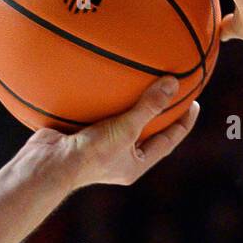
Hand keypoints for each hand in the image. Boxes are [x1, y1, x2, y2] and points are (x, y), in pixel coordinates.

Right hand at [23, 76, 199, 188]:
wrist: (48, 164)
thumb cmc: (90, 154)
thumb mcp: (126, 129)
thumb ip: (150, 106)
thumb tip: (173, 83)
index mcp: (134, 165)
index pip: (167, 143)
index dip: (183, 124)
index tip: (194, 103)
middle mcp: (118, 158)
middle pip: (146, 132)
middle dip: (158, 111)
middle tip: (172, 88)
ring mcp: (99, 147)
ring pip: (120, 121)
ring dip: (129, 102)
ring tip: (140, 78)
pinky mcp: (81, 135)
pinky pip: (97, 112)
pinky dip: (101, 97)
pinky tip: (103, 76)